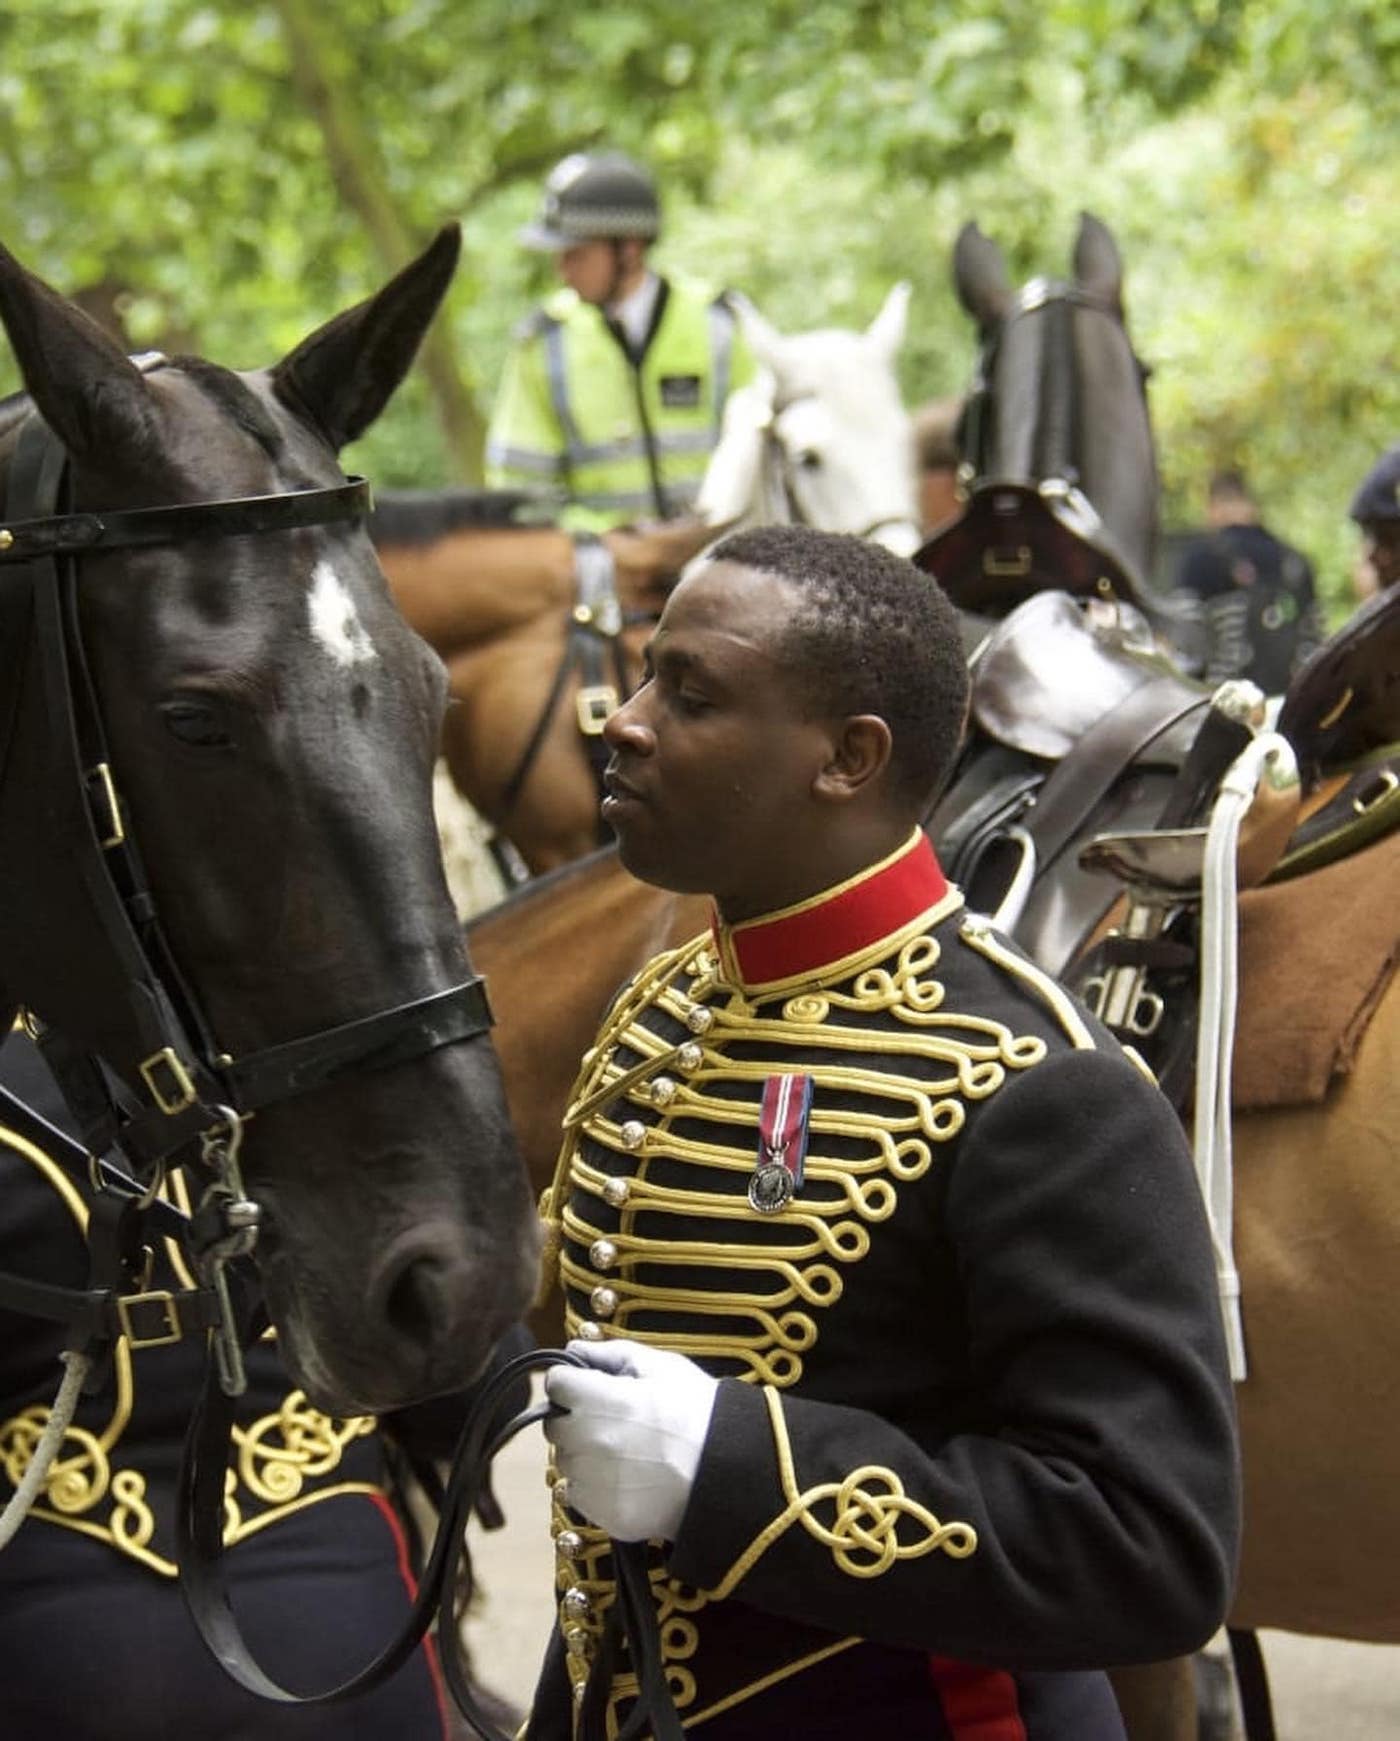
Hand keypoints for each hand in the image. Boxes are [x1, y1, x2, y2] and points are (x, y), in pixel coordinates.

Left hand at [543, 1339, 718, 1542]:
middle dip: (575, 1419)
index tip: (592, 1387)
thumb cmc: (696, 1411)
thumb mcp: (661, 1367)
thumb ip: (611, 1354)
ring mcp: (594, 1483)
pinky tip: (629, 1477)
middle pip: (555, 1426)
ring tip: (626, 1451)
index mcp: (599, 1401)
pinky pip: (582, 1495)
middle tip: (612, 1420)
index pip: (555, 1383)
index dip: (573, 1381)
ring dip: (584, 1453)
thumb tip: (573, 1351)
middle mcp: (587, 1443)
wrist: (727, 1472)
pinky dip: (596, 1486)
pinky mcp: (603, 1515)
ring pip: (567, 1462)